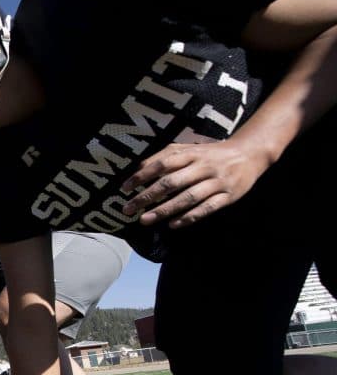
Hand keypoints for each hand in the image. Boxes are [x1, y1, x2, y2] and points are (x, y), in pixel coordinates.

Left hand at [120, 138, 268, 228]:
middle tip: (128, 209)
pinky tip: (173, 225)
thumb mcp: (189, 149)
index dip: (142, 176)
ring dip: (164, 210)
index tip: (124, 188)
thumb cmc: (211, 154)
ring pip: (187, 198)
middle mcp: (203, 167)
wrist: (249, 154)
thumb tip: (139, 168)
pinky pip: (207, 208)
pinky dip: (189, 217)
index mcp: (191, 154)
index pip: (161, 164)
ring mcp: (216, 182)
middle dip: (147, 197)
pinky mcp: (228, 196)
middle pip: (171, 183)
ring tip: (144, 220)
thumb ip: (166, 156)